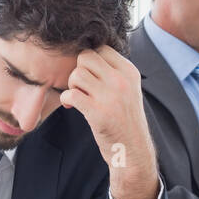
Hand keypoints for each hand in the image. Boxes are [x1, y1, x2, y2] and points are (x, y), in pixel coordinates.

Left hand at [59, 45, 158, 198]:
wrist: (132, 150)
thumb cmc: (124, 119)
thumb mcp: (127, 89)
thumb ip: (112, 71)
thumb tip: (85, 54)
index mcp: (130, 72)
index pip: (101, 48)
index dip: (89, 60)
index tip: (89, 76)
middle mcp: (121, 81)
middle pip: (86, 57)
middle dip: (78, 70)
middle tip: (80, 86)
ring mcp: (110, 97)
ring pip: (76, 74)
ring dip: (71, 86)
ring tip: (77, 98)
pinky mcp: (98, 113)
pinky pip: (71, 94)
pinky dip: (66, 99)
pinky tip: (71, 107)